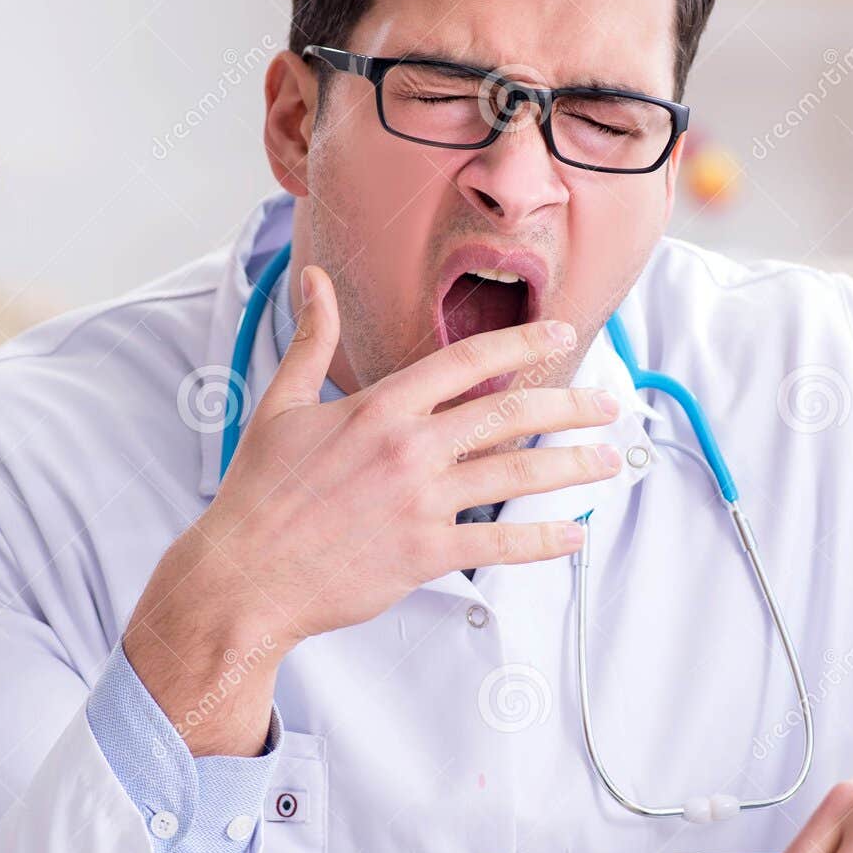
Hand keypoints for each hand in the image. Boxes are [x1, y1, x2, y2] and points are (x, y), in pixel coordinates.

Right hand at [125, 264, 620, 753]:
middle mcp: (408, 448)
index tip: (563, 338)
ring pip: (516, 477)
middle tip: (609, 405)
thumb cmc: (260, 492)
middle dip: (570, 408)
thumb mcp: (282, 405)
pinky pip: (498, 545)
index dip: (523, 345)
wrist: (243, 573)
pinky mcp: (424, 554)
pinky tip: (573, 534)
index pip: (468, 362)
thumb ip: (312, 340)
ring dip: (571, 468)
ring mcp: (420, 502)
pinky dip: (542, 540)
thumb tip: (316, 279)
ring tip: (607, 461)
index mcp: (379, 407)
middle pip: (510, 416)